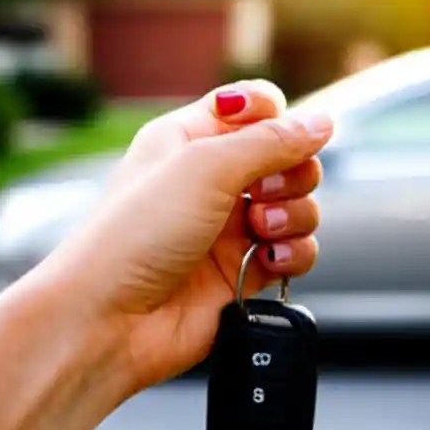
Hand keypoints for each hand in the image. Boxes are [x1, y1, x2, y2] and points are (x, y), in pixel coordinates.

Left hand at [33, 81, 332, 393]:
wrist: (107, 321)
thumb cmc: (132, 237)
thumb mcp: (204, 168)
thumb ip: (271, 141)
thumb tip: (322, 122)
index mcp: (187, 140)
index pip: (253, 108)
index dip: (275, 117)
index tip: (274, 135)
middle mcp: (209, 181)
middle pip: (287, 159)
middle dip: (291, 175)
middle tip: (263, 193)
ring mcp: (227, 228)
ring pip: (297, 206)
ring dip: (294, 217)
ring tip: (263, 232)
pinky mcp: (242, 272)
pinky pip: (294, 252)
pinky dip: (293, 255)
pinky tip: (270, 261)